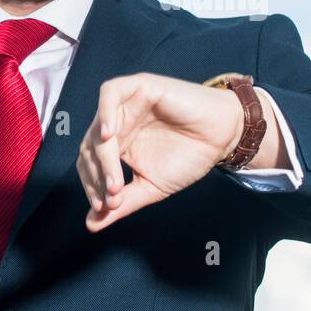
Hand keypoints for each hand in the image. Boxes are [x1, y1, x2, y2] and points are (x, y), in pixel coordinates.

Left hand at [76, 72, 243, 232]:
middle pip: (89, 148)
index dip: (91, 187)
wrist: (221, 138)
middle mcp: (117, 123)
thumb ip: (123, 203)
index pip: (89, 164)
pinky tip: (109, 136)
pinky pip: (110, 93)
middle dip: (97, 177)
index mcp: (117, 144)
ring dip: (101, 157)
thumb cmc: (189, 158)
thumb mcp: (151, 187)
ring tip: (115, 181)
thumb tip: (91, 224)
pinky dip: (104, 113)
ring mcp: (125, 104)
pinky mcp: (138, 86)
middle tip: (113, 198)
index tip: (103, 209)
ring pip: (98, 127)